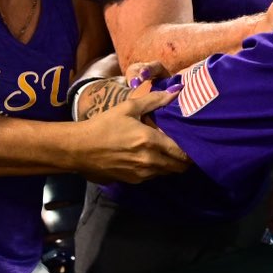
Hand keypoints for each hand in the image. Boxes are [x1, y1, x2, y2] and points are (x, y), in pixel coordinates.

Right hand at [75, 89, 189, 182]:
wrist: (80, 149)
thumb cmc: (104, 125)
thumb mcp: (128, 108)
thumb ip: (154, 100)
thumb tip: (175, 91)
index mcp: (150, 142)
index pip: (182, 152)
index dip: (191, 149)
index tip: (192, 141)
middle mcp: (150, 161)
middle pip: (179, 167)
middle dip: (185, 159)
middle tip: (183, 148)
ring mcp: (142, 174)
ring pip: (167, 173)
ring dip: (171, 164)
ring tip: (168, 152)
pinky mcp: (134, 181)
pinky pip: (154, 177)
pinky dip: (157, 169)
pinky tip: (151, 158)